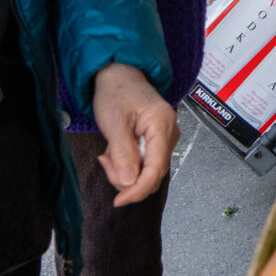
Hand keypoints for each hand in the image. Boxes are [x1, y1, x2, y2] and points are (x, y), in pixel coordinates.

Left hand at [91, 63, 176, 206]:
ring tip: (107, 153)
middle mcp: (169, 133)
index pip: (156, 169)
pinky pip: (144, 164)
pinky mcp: (156, 141)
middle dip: (127, 178)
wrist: (119, 74)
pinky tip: (114, 152)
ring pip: (147, 172)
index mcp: (162, 125)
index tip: (118, 200)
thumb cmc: (117, 91)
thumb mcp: (114, 122)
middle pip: (152, 174)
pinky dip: (127, 164)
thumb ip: (123, 153)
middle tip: (105, 162)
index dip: (137, 190)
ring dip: (124, 171)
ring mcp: (165, 138)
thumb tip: (130, 183)